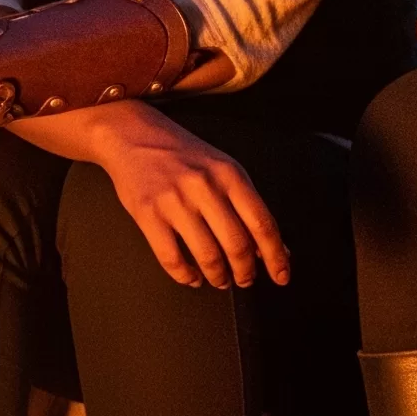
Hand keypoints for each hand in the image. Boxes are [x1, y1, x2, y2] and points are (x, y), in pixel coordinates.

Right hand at [54, 102, 290, 290]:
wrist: (135, 135)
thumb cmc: (184, 154)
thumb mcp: (223, 168)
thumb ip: (247, 204)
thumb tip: (273, 244)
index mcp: (230, 174)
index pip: (262, 222)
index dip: (275, 255)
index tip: (282, 275)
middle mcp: (205, 187)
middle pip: (237, 244)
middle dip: (246, 272)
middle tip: (246, 280)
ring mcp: (175, 202)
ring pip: (207, 256)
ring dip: (218, 277)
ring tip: (221, 280)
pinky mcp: (148, 215)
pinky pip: (171, 258)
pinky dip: (186, 276)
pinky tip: (192, 277)